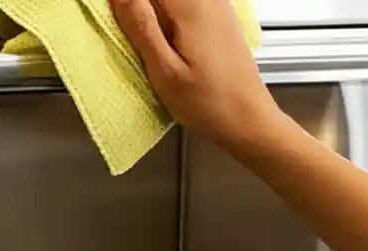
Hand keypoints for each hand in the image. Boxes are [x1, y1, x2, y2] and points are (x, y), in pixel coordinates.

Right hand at [110, 0, 288, 149]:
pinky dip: (169, 14)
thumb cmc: (208, 104)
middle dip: (141, 8)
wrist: (249, 120)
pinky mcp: (220, 17)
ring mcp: (217, 5)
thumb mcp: (165, 70)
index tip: (118, 17)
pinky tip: (163, 36)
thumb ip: (140, 26)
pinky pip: (186, 5)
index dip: (128, 3)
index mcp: (190, 6)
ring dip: (152, 11)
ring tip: (144, 37)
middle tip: (129, 29)